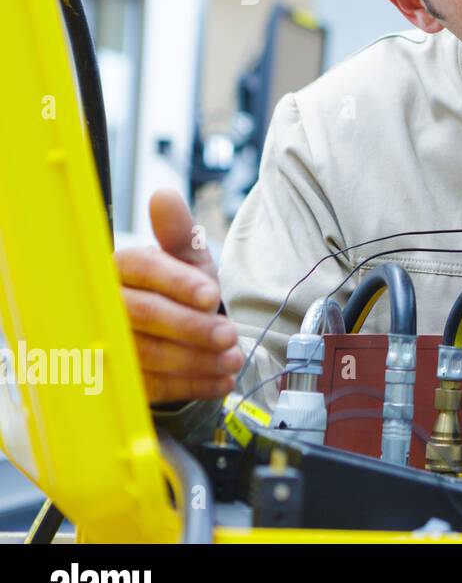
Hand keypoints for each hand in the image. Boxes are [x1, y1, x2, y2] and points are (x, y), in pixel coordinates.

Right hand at [115, 188, 242, 403]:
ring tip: (233, 361)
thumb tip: (164, 196)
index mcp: (123, 267)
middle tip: (230, 336)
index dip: (178, 282)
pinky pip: (151, 386)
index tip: (212, 294)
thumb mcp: (188, 261)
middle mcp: (108, 304)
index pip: (143, 269)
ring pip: (147, 354)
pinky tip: (221, 382)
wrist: (176, 335)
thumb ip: (179, 233)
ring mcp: (107, 344)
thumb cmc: (180, 291)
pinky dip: (191, 385)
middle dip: (192, 327)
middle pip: (144, 314)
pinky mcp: (118, 380)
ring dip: (196, 360)